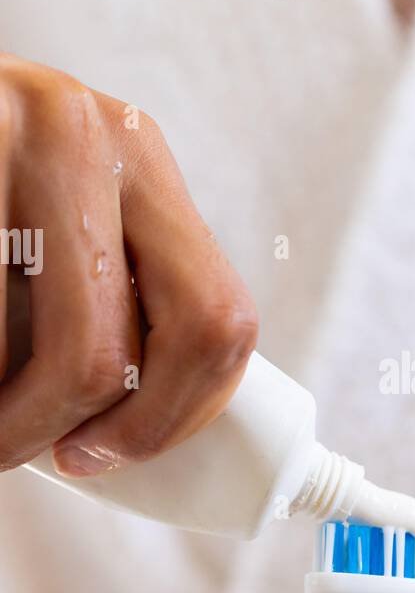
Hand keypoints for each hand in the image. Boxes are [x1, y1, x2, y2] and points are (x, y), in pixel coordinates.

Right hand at [0, 53, 257, 474]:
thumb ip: (108, 272)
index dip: (170, 418)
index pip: (215, 318)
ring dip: (1, 422)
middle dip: (58, 432)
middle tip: (24, 450)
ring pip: (26, 357)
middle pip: (110, 356)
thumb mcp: (56, 197)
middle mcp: (81, 138)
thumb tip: (137, 425)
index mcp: (137, 152)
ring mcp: (1, 143)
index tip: (105, 454)